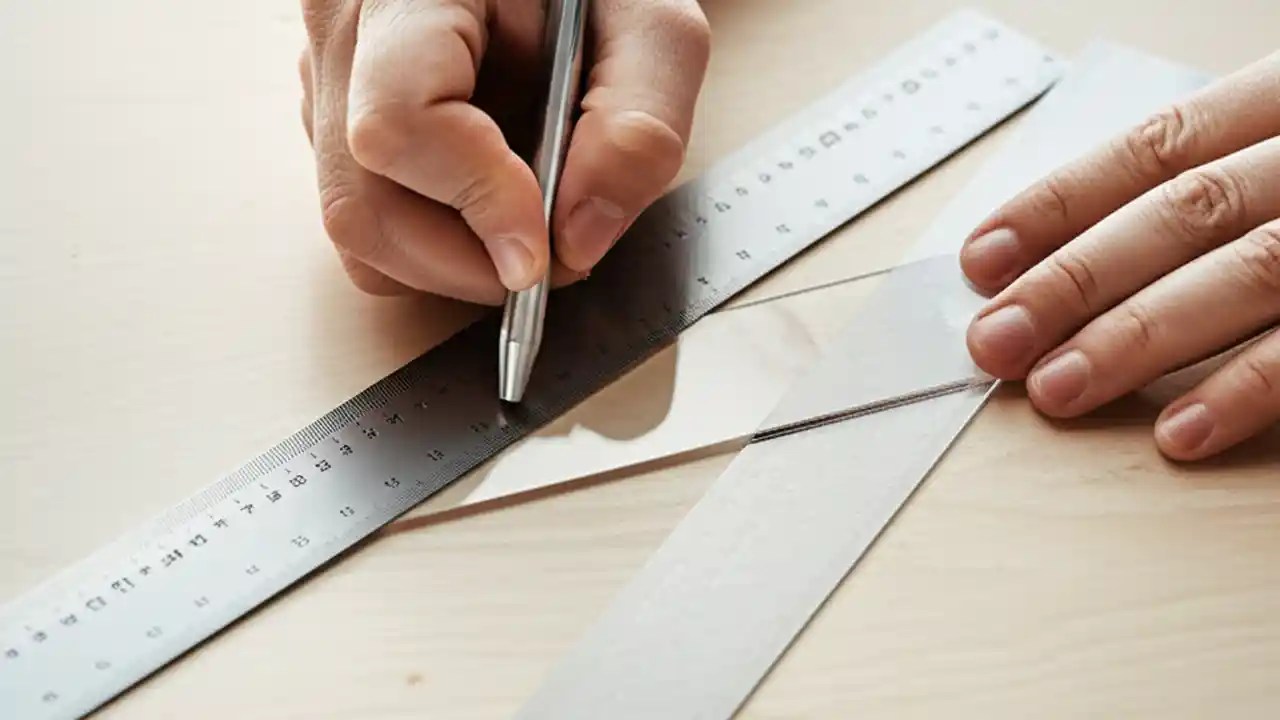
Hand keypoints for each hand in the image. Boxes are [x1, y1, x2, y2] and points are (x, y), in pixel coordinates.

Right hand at [299, 0, 710, 303]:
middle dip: (468, 262)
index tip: (542, 246)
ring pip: (355, 229)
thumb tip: (580, 237)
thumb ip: (638, 128)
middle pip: (361, 201)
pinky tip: (489, 212)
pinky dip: (433, 250)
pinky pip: (364, 226)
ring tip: (526, 232)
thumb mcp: (654, 32)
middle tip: (552, 259)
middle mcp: (345, 35)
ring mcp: (330, 83)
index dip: (475, 201)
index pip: (398, 121)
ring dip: (451, 264)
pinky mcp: (337, 125)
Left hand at [961, 51, 1279, 460]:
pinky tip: (1179, 433)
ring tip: (1056, 391)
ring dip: (1139, 339)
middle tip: (993, 342)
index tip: (982, 260)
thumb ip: (1215, 176)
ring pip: (1249, 275)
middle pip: (1185, 214)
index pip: (1158, 148)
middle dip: (1076, 280)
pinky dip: (1251, 390)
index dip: (1061, 203)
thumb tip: (1071, 248)